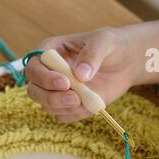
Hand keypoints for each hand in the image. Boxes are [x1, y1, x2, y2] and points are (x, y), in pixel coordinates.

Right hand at [24, 28, 139, 122]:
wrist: (125, 62)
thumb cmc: (110, 45)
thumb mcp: (104, 42)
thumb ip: (92, 55)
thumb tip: (80, 75)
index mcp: (50, 51)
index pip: (33, 67)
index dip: (45, 77)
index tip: (66, 83)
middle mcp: (48, 73)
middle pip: (34, 91)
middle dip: (51, 98)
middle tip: (75, 98)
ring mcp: (56, 91)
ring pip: (46, 106)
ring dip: (65, 107)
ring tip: (88, 99)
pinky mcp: (67, 105)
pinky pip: (62, 116)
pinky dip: (76, 114)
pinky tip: (91, 104)